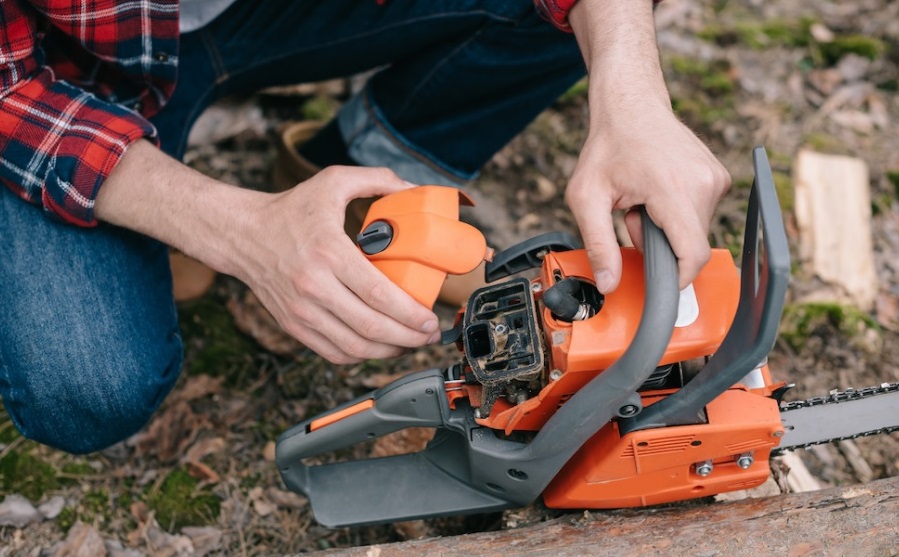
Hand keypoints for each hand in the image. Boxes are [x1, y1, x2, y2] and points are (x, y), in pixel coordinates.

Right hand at [97, 143, 439, 364]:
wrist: (242, 235)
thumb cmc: (290, 209)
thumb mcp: (333, 181)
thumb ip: (377, 179)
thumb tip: (414, 187)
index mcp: (329, 253)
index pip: (379, 295)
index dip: (411, 314)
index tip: (431, 318)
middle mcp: (314, 287)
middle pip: (371, 328)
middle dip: (409, 337)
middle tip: (429, 333)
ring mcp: (301, 311)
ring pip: (355, 347)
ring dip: (390, 351)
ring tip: (411, 342)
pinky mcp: (293, 326)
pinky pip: (334, 353)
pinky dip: (362, 356)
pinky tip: (380, 347)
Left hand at [567, 106, 729, 292]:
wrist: (631, 104)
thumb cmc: (608, 146)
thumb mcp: (586, 197)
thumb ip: (598, 243)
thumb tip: (609, 283)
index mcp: (674, 189)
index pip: (692, 255)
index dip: (676, 280)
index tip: (658, 286)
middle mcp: (704, 184)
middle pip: (690, 246)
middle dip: (660, 245)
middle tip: (632, 217)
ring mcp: (715, 178)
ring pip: (695, 231)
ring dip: (667, 228)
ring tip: (643, 201)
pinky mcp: (718, 177)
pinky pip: (699, 215)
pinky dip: (677, 214)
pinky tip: (657, 192)